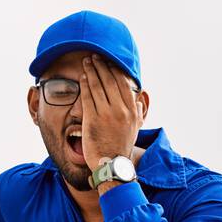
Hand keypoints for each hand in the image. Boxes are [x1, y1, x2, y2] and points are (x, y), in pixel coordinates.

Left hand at [80, 54, 143, 175]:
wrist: (112, 165)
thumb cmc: (121, 147)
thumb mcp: (134, 130)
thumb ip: (137, 114)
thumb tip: (138, 101)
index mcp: (132, 111)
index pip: (123, 83)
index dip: (115, 70)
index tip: (109, 62)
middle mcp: (120, 110)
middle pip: (110, 81)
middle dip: (101, 66)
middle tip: (95, 57)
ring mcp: (106, 114)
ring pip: (98, 86)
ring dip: (92, 71)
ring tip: (87, 62)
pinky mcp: (93, 120)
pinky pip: (88, 97)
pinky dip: (86, 85)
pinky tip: (83, 77)